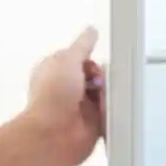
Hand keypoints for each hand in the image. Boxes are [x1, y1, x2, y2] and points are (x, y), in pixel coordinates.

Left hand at [23, 27, 106, 165]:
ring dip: (107, 91)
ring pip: (104, 92)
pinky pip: (109, 110)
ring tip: (104, 95)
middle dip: (101, 75)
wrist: (54, 134)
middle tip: (98, 80)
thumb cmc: (53, 94)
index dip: (88, 58)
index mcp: (55, 71)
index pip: (79, 58)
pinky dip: (112, 107)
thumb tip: (91, 30)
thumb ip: (82, 45)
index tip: (93, 61)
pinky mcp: (93, 123)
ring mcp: (80, 106)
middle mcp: (67, 89)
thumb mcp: (67, 59)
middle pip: (95, 74)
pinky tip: (111, 106)